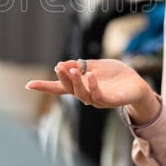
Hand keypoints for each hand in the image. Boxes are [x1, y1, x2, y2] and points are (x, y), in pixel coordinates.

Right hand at [25, 59, 159, 121]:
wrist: (137, 84)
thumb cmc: (116, 76)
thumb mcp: (96, 66)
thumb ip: (81, 66)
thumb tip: (61, 64)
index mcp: (81, 87)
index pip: (60, 88)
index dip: (45, 86)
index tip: (28, 85)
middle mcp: (86, 95)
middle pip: (69, 90)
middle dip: (63, 79)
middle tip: (59, 67)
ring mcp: (98, 100)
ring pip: (81, 95)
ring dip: (76, 82)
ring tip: (73, 69)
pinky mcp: (110, 101)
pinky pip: (98, 97)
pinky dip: (92, 86)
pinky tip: (90, 76)